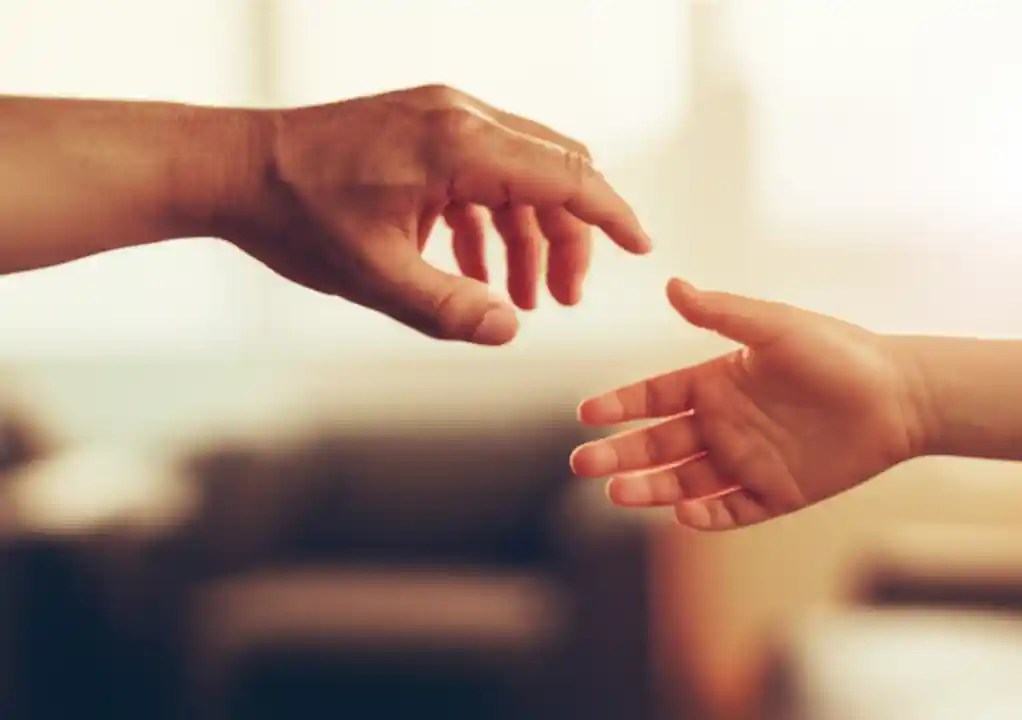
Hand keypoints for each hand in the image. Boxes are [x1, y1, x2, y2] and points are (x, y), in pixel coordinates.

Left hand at [225, 85, 650, 344]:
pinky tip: (476, 272)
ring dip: (528, 237)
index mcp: (460, 145)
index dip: (611, 215)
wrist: (230, 167)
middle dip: (568, 239)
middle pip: (552, 173)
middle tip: (560, 302)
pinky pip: (482, 173)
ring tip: (523, 301)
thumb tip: (512, 332)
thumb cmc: (297, 217)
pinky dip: (491, 222)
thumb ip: (452, 310)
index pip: (567, 175)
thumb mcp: (377, 278)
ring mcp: (441, 117)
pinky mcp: (423, 128)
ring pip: (519, 175)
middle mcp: (461, 117)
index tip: (642, 250)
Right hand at [571, 279, 928, 529]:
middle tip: (582, 464)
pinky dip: (705, 515)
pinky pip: (731, 510)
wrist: (899, 395)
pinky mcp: (776, 494)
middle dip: (619, 454)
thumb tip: (671, 285)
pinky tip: (684, 511)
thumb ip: (722, 313)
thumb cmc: (839, 351)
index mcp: (717, 381)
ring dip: (651, 488)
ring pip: (685, 481)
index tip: (585, 415)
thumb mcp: (775, 326)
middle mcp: (725, 423)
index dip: (619, 406)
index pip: (655, 397)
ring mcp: (748, 461)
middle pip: (658, 444)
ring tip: (618, 493)